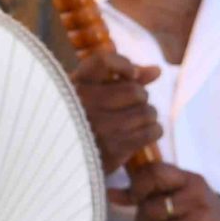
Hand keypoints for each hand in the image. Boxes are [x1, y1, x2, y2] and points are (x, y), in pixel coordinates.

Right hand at [71, 47, 161, 171]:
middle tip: (130, 106)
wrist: (62, 159)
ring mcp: (100, 128)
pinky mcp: (113, 151)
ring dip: (147, 116)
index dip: (124, 65)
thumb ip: (120, 76)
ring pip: (148, 112)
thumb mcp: (88, 92)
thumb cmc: (78, 120)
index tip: (131, 75)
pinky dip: (153, 131)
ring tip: (134, 121)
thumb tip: (157, 70)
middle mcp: (86, 104)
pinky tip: (140, 133)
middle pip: (136, 91)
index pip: (103, 60)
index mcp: (75, 85)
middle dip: (140, 98)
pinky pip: (152, 132)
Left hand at [122, 160, 219, 220]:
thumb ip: (149, 189)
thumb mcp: (181, 191)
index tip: (135, 197)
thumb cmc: (199, 209)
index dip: (137, 186)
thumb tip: (111, 194)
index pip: (154, 174)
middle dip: (144, 219)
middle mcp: (197, 203)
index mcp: (192, 182)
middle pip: (149, 210)